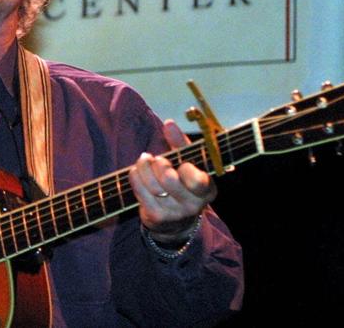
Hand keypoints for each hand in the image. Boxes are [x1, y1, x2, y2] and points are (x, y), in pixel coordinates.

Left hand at [128, 119, 216, 242]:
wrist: (174, 220)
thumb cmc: (181, 181)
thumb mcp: (187, 161)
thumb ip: (179, 142)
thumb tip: (169, 123)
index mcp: (207, 190)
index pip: (197, 181)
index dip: (185, 169)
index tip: (181, 164)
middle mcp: (194, 205)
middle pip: (169, 179)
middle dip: (159, 164)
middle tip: (157, 160)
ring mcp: (175, 213)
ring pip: (152, 184)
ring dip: (143, 167)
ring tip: (145, 162)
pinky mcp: (156, 217)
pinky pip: (139, 190)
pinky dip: (135, 176)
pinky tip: (138, 173)